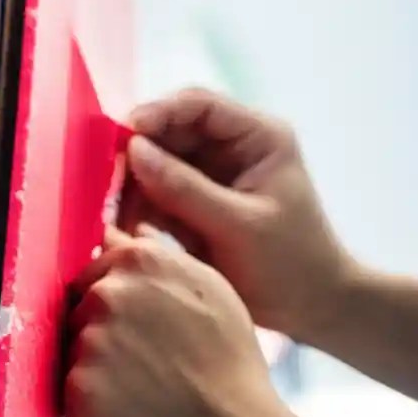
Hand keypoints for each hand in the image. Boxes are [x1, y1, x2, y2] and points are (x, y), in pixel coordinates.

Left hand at [65, 228, 290, 416]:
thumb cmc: (230, 368)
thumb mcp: (212, 292)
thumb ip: (161, 256)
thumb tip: (122, 234)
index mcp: (142, 261)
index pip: (98, 268)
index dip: (116, 300)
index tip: (138, 326)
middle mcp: (110, 293)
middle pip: (82, 305)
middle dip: (103, 330)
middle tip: (145, 361)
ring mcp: (91, 339)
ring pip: (75, 345)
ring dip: (98, 364)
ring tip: (143, 386)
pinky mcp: (78, 385)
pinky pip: (71, 385)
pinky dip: (94, 399)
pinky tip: (130, 408)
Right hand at [120, 88, 357, 342]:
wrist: (312, 310)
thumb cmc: (290, 264)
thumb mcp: (238, 225)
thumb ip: (184, 188)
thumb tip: (133, 151)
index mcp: (257, 137)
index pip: (199, 105)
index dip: (158, 113)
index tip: (123, 135)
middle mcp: (231, 148)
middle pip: (170, 132)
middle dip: (138, 155)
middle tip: (106, 181)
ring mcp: (211, 176)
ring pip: (156, 164)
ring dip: (132, 186)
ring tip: (114, 213)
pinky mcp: (195, 205)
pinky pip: (156, 194)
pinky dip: (138, 208)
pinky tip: (123, 228)